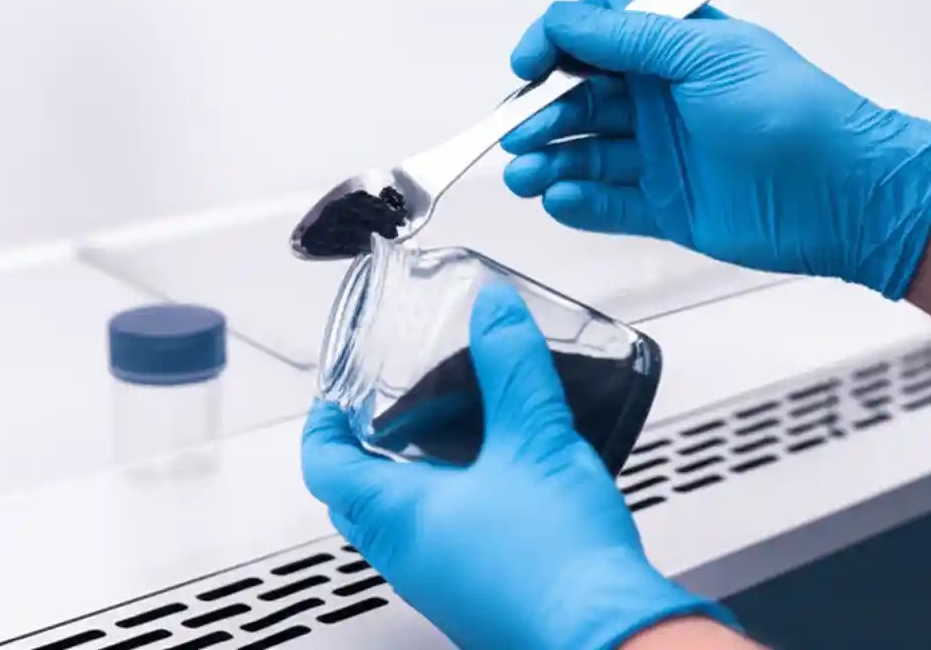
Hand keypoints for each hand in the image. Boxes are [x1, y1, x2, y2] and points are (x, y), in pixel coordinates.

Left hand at [301, 283, 732, 648]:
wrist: (611, 638)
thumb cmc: (561, 561)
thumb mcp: (535, 439)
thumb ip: (512, 367)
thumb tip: (493, 313)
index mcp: (397, 518)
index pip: (322, 466)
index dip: (319, 426)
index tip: (329, 401)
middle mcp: (407, 559)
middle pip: (354, 501)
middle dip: (360, 456)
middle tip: (379, 421)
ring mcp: (440, 587)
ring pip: (398, 529)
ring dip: (407, 487)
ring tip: (443, 448)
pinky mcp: (477, 601)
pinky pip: (441, 551)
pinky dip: (449, 515)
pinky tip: (497, 495)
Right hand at [502, 0, 930, 299]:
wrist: (846, 198)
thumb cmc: (798, 117)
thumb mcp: (707, 56)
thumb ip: (628, 38)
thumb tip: (564, 21)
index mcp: (675, 50)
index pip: (596, 37)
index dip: (553, 47)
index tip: (525, 66)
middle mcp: (665, 100)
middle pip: (580, 99)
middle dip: (541, 115)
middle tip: (517, 133)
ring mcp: (664, 155)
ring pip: (586, 154)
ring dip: (549, 162)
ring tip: (527, 175)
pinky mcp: (667, 207)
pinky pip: (607, 204)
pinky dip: (578, 204)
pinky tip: (560, 199)